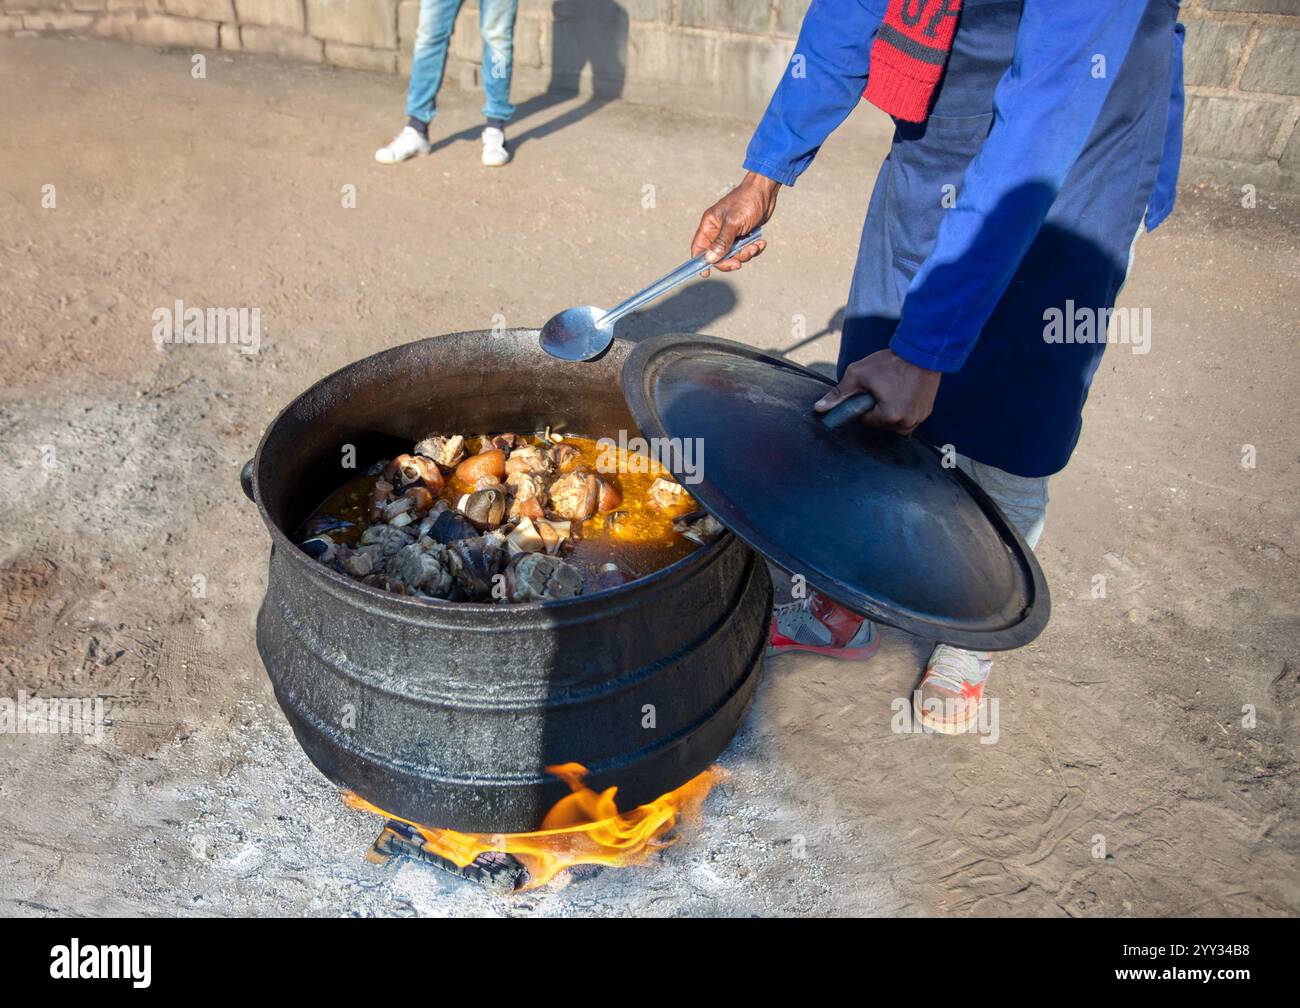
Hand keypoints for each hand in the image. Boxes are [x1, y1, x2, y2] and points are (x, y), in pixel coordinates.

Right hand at [690, 171, 779, 275]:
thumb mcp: (734, 223)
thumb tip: (709, 259)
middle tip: (740, 262)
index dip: (700, 262)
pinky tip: (761, 242)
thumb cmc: (747, 201)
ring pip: (734, 255)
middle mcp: (718, 231)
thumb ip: (722, 242)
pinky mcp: (744, 235)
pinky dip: (753, 249)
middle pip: (717, 256)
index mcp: (710, 225)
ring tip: (755, 246)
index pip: (699, 247)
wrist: (766, 191)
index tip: (706, 274)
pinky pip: (745, 250)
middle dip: (730, 260)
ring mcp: (731, 234)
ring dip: (745, 254)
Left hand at [813, 349, 940, 435]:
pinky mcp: (927, 412)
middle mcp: (906, 422)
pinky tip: (903, 393)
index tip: (870, 391)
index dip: (864, 405)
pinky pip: (910, 419)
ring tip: (893, 391)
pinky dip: (904, 410)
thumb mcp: (858, 374)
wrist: (921, 351)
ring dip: (891, 412)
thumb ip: (838, 394)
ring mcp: (919, 418)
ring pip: (896, 424)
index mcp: (889, 416)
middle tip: (882, 388)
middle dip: (878, 409)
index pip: (866, 421)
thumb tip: (819, 408)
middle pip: (881, 424)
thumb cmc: (891, 361)